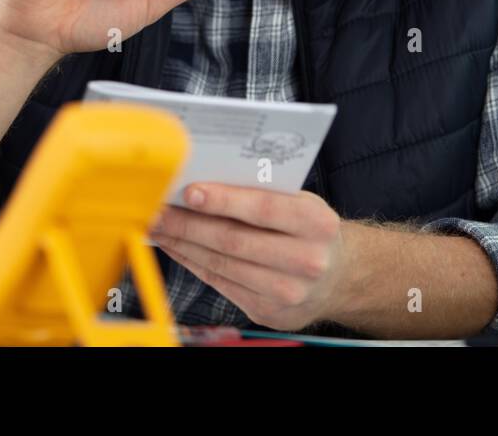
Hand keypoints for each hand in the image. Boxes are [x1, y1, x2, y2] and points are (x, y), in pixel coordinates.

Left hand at [148, 183, 348, 331]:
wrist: (340, 276)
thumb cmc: (311, 230)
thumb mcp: (301, 202)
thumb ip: (262, 193)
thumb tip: (204, 184)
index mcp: (316, 223)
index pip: (263, 209)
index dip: (223, 200)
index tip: (190, 192)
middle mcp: (305, 260)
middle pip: (234, 240)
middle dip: (189, 224)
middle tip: (157, 209)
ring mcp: (287, 291)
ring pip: (222, 265)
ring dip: (184, 245)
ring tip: (158, 227)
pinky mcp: (268, 312)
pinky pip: (221, 283)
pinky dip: (194, 263)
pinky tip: (178, 247)